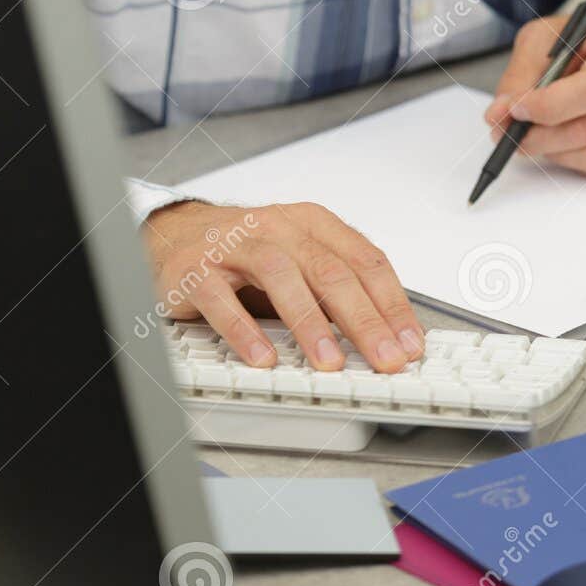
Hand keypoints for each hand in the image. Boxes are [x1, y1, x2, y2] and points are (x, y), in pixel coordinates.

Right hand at [141, 199, 423, 372]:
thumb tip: (386, 336)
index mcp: (311, 223)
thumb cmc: (246, 253)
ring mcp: (235, 246)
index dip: (392, 303)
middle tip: (386, 358)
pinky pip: (222, 300)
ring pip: (281, 275)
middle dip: (364, 319)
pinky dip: (244, 331)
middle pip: (329, 269)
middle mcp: (277, 227)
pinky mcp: (196, 269)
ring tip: (330, 363)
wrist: (175, 235)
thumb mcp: (298, 260)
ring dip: (310, 323)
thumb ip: (335, 290)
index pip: (364, 260)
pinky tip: (263, 358)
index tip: (410, 342)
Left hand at [486, 8, 585, 181]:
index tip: (515, 110)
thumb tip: (499, 115)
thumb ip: (522, 73)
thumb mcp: (551, 35)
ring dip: (557, 154)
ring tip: (538, 137)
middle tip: (509, 134)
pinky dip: (581, 163)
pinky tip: (569, 142)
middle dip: (540, 138)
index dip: (549, 107)